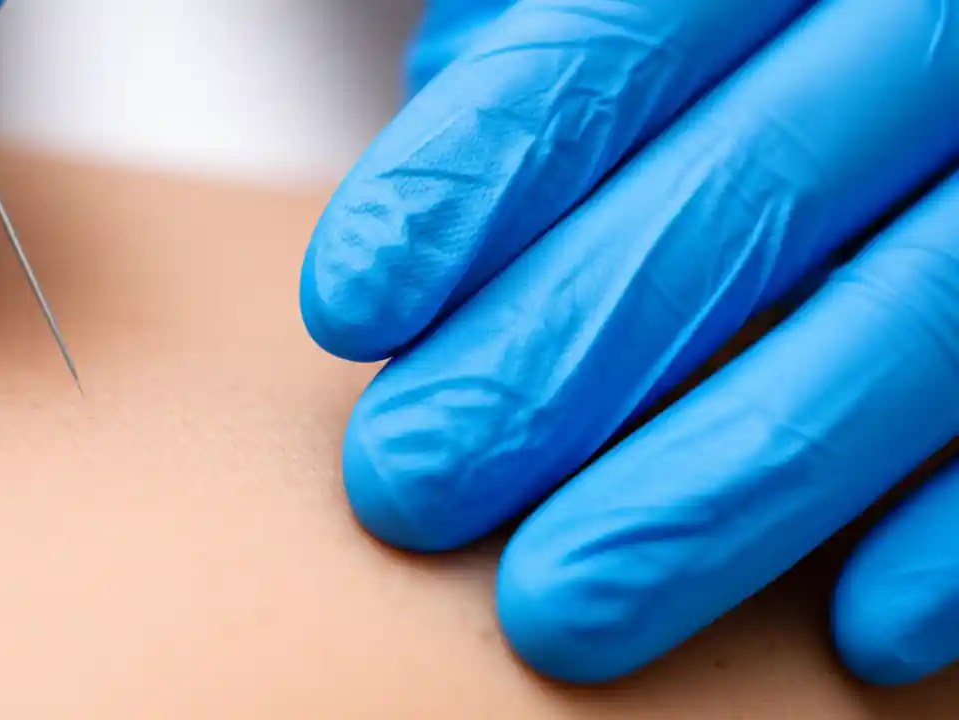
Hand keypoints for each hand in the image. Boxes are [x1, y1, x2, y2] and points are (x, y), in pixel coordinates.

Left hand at [301, 0, 958, 684]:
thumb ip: (555, 28)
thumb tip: (445, 94)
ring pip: (902, 328)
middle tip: (407, 487)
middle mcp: (928, 33)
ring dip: (721, 491)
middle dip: (553, 360)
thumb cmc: (751, 38)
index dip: (473, 176)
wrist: (923, 50)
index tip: (348, 309)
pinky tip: (849, 636)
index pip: (609, 47)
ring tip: (555, 611)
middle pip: (737, 199)